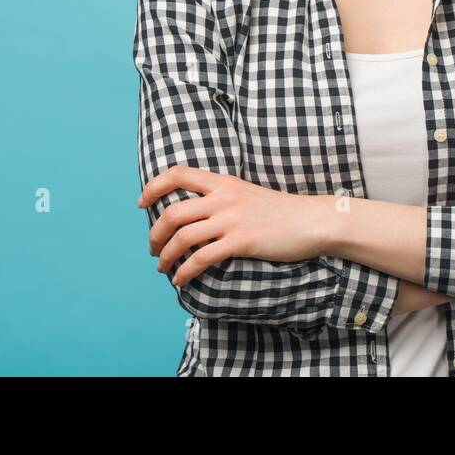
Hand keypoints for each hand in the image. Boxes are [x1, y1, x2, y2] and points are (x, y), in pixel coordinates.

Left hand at [137, 165, 326, 287]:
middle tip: (153, 249)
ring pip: (182, 237)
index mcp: (223, 182)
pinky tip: (181, 280)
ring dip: (166, 256)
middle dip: (155, 234)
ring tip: (163, 268)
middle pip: (173, 212)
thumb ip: (222, 197)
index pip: (178, 174)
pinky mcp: (241, 241)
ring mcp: (232, 219)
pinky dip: (185, 272)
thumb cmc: (280, 211)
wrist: (311, 221)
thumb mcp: (247, 194)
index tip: (142, 204)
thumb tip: (198, 212)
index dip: (153, 187)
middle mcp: (223, 197)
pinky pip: (202, 258)